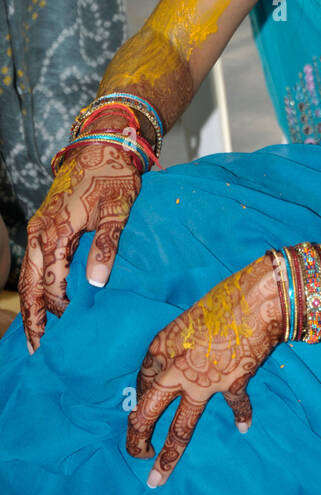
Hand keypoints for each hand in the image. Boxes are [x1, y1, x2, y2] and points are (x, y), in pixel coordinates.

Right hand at [19, 137, 140, 351]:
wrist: (101, 144)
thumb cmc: (112, 175)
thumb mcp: (117, 210)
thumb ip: (106, 246)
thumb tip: (95, 284)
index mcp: (57, 232)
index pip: (52, 282)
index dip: (60, 307)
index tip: (70, 329)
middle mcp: (41, 232)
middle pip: (29, 284)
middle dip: (32, 318)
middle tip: (36, 349)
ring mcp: (39, 228)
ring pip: (28, 274)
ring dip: (30, 305)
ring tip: (34, 336)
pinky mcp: (45, 224)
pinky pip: (34, 262)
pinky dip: (34, 285)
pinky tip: (41, 301)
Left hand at [126, 254, 282, 486]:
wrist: (258, 298)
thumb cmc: (224, 299)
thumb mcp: (190, 320)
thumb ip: (182, 347)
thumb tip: (183, 367)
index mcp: (161, 348)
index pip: (141, 382)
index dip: (142, 398)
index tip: (142, 408)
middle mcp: (174, 369)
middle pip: (146, 411)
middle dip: (137, 438)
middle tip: (136, 455)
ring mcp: (202, 383)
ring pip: (180, 428)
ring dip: (168, 456)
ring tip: (157, 478)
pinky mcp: (231, 386)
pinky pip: (235, 407)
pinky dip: (242, 416)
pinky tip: (244, 427)